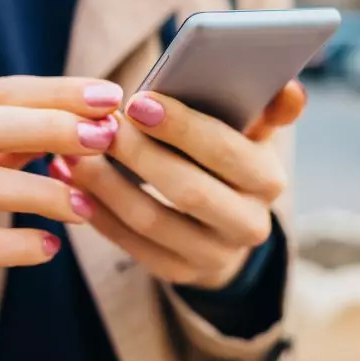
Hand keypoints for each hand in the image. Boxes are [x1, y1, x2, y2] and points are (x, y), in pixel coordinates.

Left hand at [52, 81, 306, 289]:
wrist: (225, 222)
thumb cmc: (228, 155)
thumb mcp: (250, 131)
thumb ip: (265, 107)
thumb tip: (289, 87)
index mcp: (268, 181)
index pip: (227, 152)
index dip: (181, 127)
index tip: (136, 101)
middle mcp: (249, 224)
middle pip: (188, 190)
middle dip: (138, 155)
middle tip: (98, 127)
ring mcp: (214, 256)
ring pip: (151, 219)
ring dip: (105, 185)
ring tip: (70, 154)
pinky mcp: (179, 272)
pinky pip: (131, 244)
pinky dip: (97, 213)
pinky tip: (70, 186)